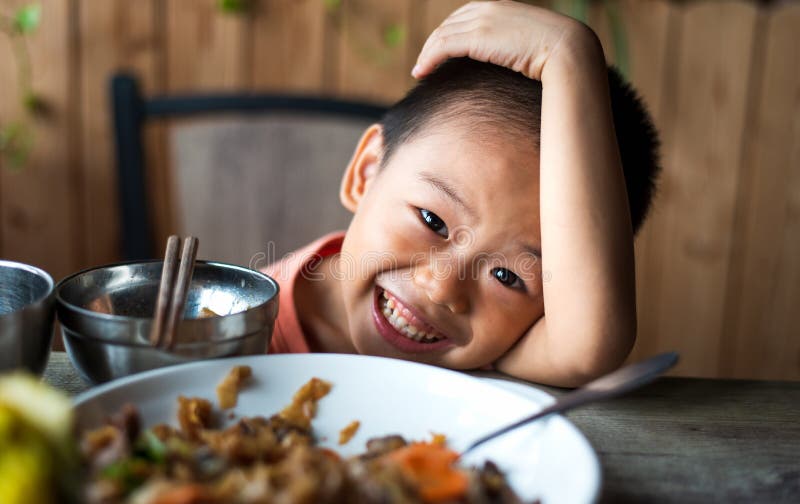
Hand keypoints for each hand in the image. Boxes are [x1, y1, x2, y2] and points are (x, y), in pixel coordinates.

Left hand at [412, 0, 597, 82]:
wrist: (568, 51)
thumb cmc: (558, 54)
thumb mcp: (534, 43)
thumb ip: (519, 45)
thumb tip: (516, 61)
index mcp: (502, 6)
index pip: (465, 16)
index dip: (448, 33)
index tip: (440, 51)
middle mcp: (489, 8)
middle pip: (449, 24)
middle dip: (433, 42)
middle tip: (423, 63)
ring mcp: (482, 20)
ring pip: (442, 35)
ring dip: (426, 53)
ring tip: (419, 71)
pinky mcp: (477, 37)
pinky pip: (443, 46)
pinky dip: (428, 58)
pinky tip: (421, 72)